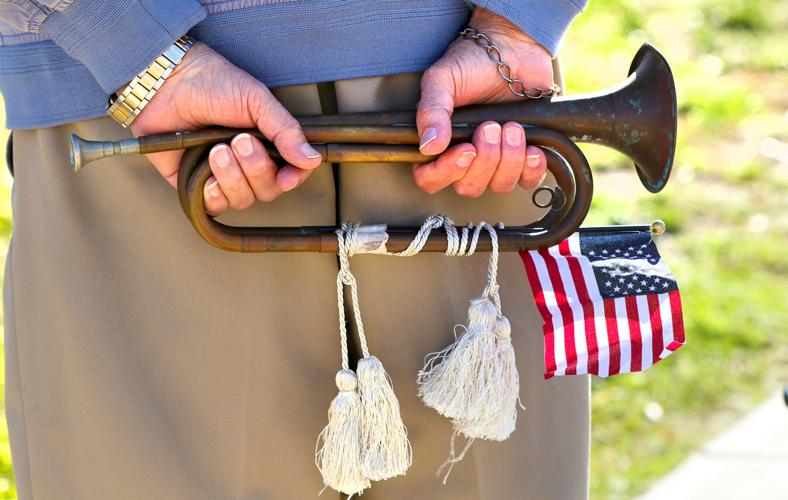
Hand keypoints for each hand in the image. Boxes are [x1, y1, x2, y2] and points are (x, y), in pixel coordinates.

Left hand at [130, 42, 322, 215]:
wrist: (168, 82)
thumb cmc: (213, 84)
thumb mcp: (257, 100)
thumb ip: (286, 131)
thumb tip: (312, 159)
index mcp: (266, 145)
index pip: (290, 174)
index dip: (292, 179)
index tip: (286, 176)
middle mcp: (246, 165)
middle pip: (267, 191)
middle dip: (256, 169)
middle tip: (240, 140)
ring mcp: (221, 177)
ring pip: (242, 200)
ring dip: (232, 176)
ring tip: (217, 148)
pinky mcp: (195, 185)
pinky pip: (213, 205)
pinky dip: (213, 191)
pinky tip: (206, 166)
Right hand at [415, 8, 552, 196]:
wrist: (512, 48)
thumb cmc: (472, 62)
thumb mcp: (442, 80)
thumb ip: (432, 111)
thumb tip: (429, 146)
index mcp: (440, 144)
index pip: (431, 179)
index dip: (447, 172)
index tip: (465, 149)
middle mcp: (467, 158)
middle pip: (468, 187)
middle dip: (484, 160)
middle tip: (491, 127)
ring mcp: (496, 160)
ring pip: (499, 185)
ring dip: (508, 159)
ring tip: (511, 127)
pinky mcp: (524, 157)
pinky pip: (528, 180)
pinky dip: (531, 167)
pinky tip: (532, 147)